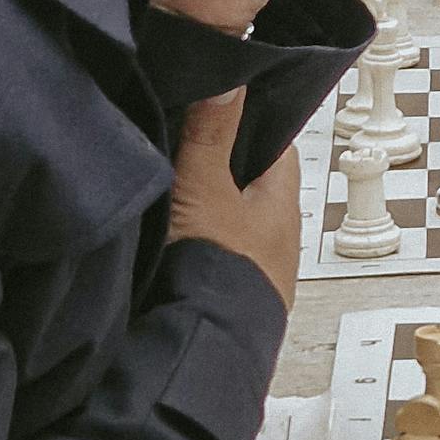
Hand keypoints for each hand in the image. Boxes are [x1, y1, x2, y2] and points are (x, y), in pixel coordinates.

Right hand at [167, 89, 299, 310]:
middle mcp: (273, 234)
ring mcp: (250, 267)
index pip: (273, 143)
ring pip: (223, 216)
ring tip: (158, 179)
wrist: (200, 357)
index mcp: (282, 203)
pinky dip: (185, 237)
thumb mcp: (204, 194)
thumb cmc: (215, 279)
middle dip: (213, 161)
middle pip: (244, 179)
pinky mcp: (224, 294)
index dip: (245, 119)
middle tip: (173, 135)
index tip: (216, 98)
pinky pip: (207, 250)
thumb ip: (211, 138)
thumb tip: (231, 82)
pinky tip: (157, 232)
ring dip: (196, 203)